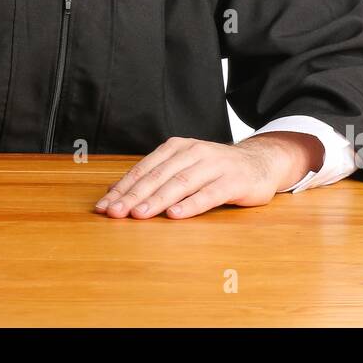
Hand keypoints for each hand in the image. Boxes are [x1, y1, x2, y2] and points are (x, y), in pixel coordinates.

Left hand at [93, 133, 320, 219]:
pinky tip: (175, 215)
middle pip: (158, 176)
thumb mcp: (183, 166)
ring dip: (157, 200)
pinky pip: (209, 195)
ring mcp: (214, 165)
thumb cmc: (214, 169)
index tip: (104, 206)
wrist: (259, 162)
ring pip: (180, 184)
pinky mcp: (233, 181)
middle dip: (133, 196)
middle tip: (114, 212)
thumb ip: (155, 177)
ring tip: (138, 215)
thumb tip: (115, 193)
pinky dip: (190, 205)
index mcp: (176, 147)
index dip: (122, 188)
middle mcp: (193, 152)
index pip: (144, 169)